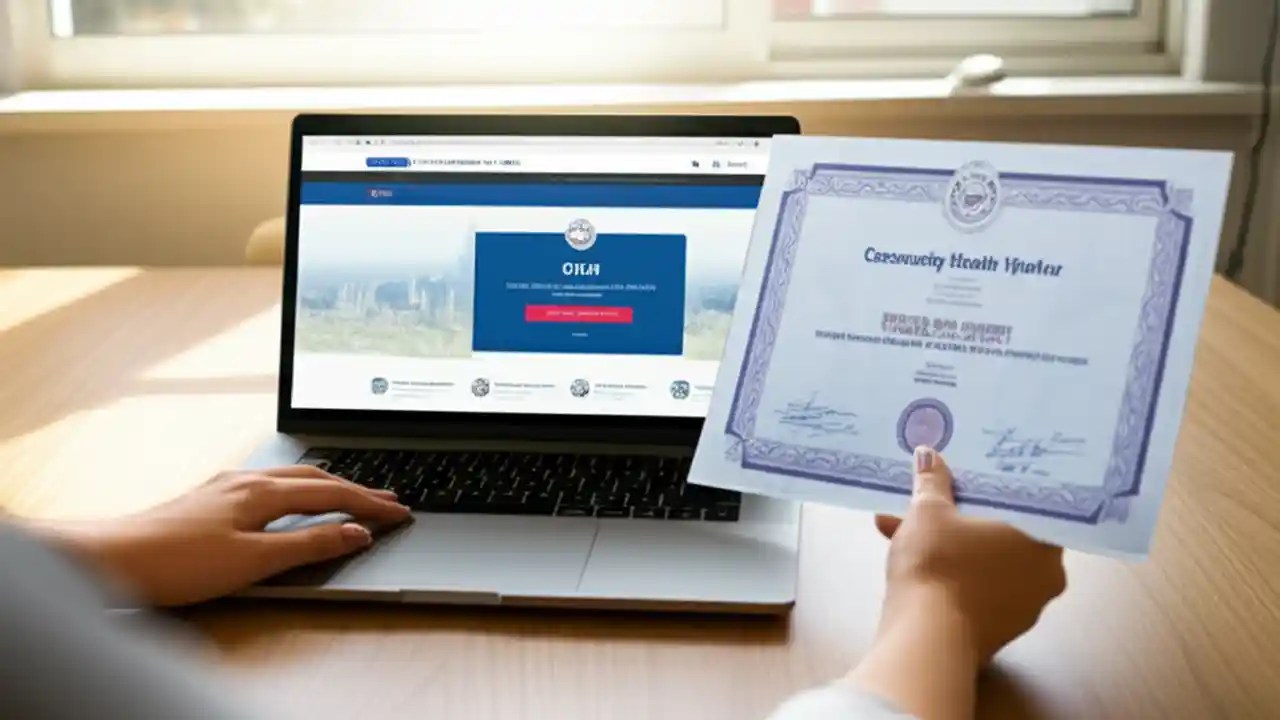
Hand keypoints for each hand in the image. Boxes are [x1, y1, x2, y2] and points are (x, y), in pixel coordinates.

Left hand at [34, 466, 410, 605]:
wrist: (112, 558)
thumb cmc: (177, 562)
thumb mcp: (254, 560)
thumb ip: (309, 545)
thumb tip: (355, 533)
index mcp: (263, 491)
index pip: (333, 495)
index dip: (370, 505)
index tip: (400, 513)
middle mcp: (248, 480)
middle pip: (318, 479)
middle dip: (358, 489)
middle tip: (389, 500)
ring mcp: (227, 485)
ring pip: (294, 477)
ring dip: (330, 485)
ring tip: (353, 493)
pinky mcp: (211, 497)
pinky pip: (271, 482)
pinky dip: (300, 488)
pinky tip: (294, 495)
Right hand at [843, 447, 1065, 719]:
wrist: (926, 638)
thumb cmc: (939, 564)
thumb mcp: (928, 512)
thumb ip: (932, 482)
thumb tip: (928, 454)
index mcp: (1044, 541)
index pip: (1030, 506)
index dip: (999, 493)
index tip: (975, 484)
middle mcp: (1045, 577)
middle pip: (1004, 537)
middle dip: (961, 521)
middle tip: (932, 506)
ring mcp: (1024, 610)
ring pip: (986, 566)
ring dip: (949, 549)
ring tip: (902, 532)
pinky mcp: (997, 633)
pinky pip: (977, 592)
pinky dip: (951, 577)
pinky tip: (911, 565)